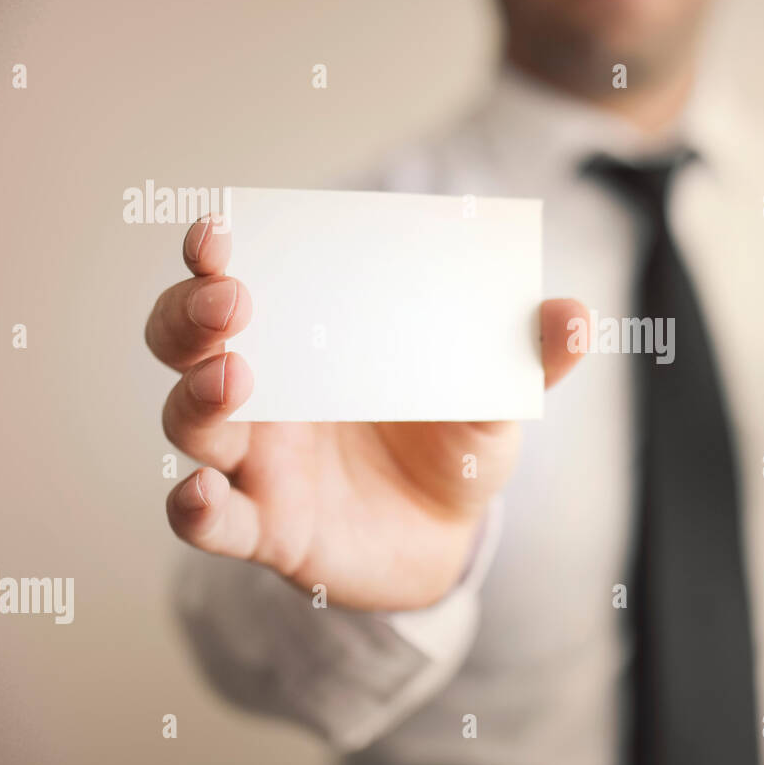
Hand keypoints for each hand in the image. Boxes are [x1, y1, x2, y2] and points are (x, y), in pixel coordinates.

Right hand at [147, 215, 585, 611]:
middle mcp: (266, 391)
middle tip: (231, 300)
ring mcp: (256, 459)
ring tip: (236, 379)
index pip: (238, 278)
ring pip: (190, 420)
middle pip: (187, 340)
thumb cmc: (453, 444)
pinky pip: (208, 519)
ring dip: (198, 396)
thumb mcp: (494, 396)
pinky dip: (194, 507)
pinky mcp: (264, 526)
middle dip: (192, 313)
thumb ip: (528, 355)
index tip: (220, 229)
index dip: (214, 253)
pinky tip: (201, 494)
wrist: (448, 535)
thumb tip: (576, 315)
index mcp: (310, 337)